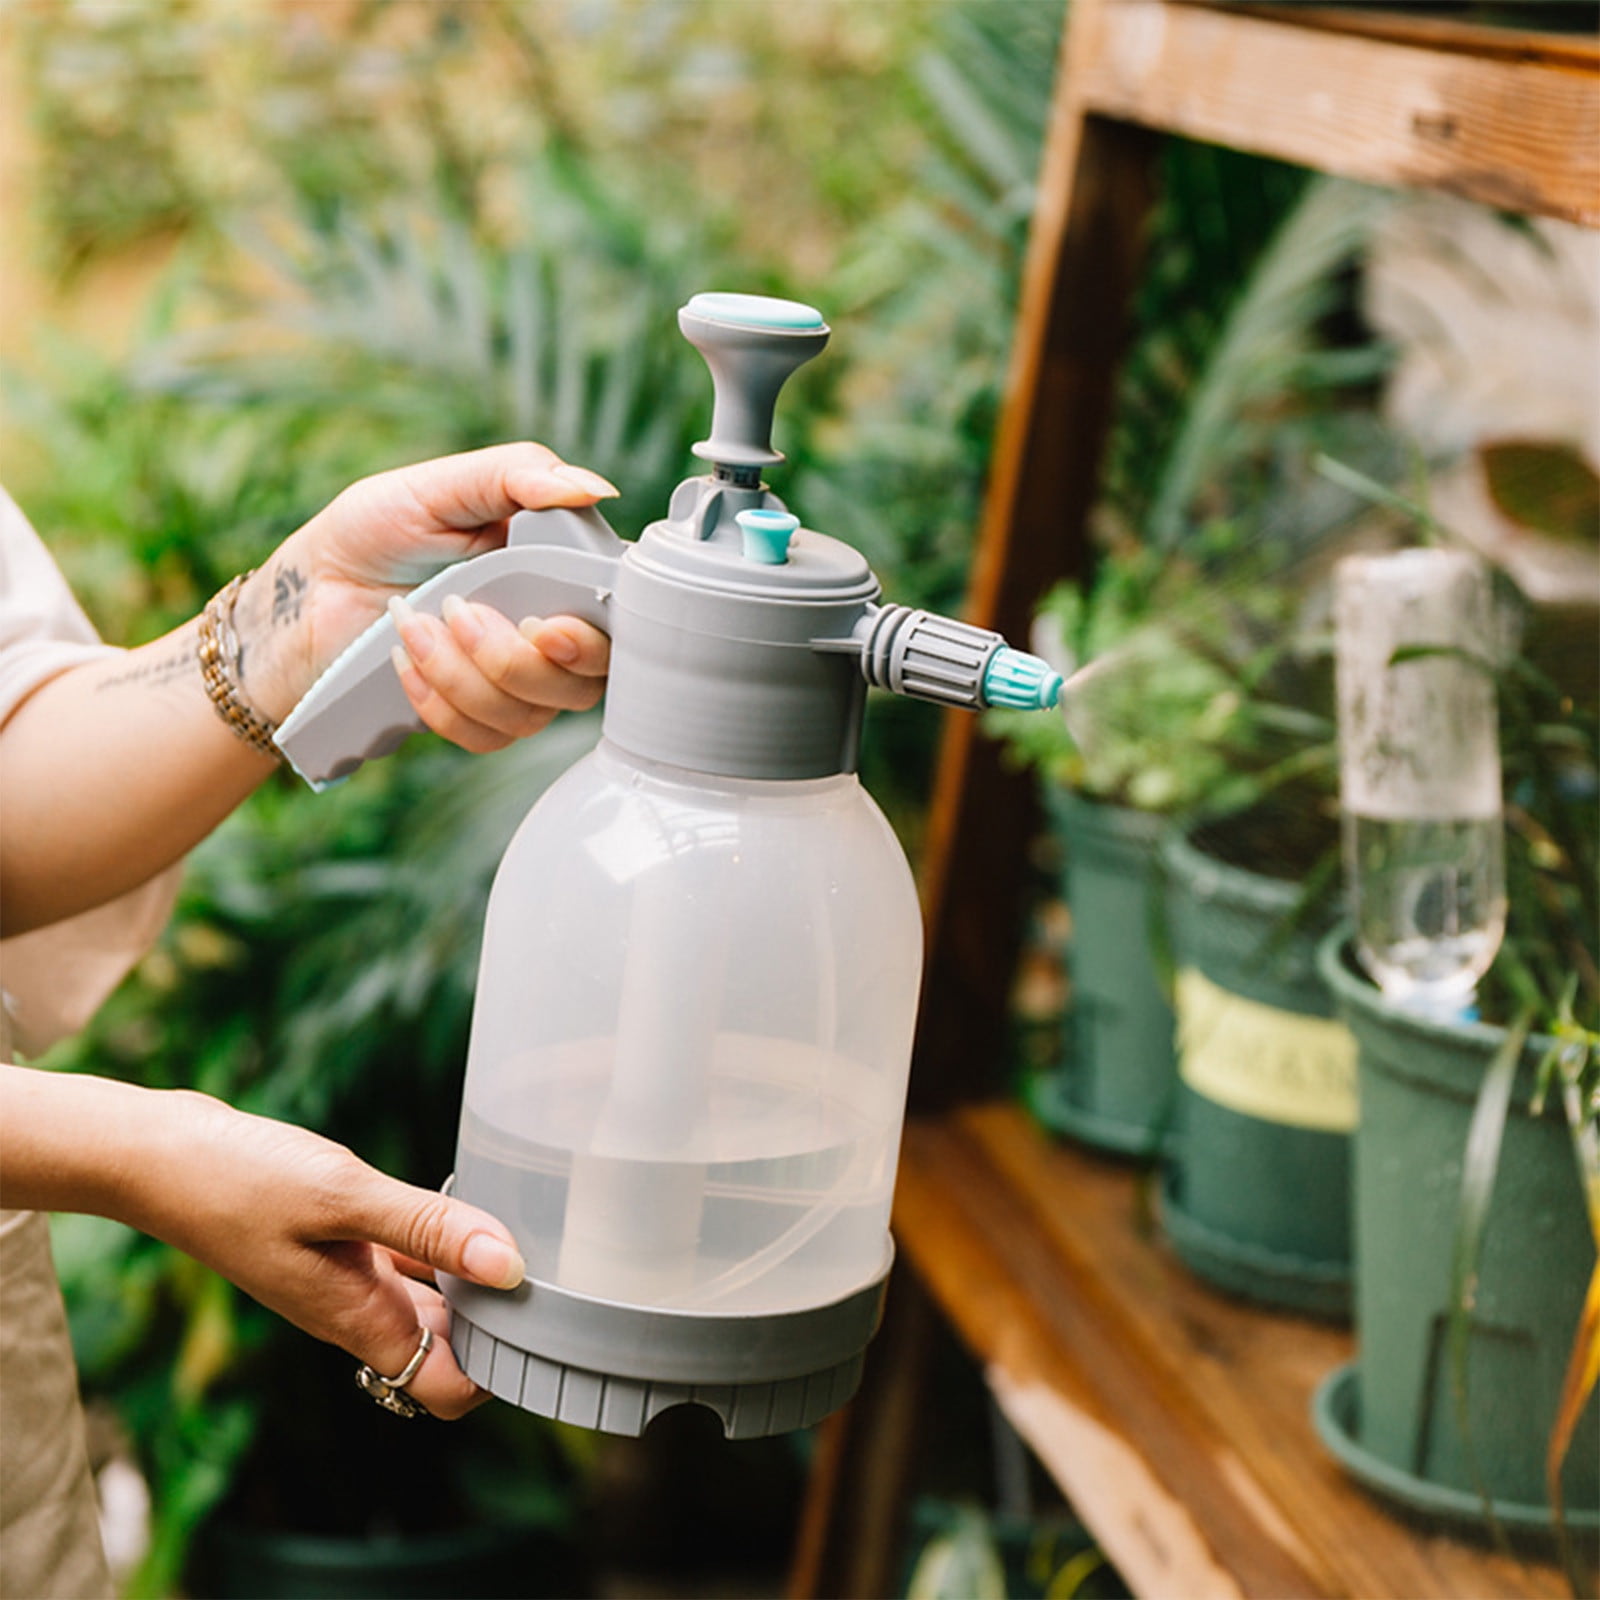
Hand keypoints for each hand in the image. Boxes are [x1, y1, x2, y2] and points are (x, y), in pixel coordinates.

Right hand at [138, 1092, 525, 1419]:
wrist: (160, 1154)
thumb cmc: (238, 1178)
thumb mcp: (341, 1196)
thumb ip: (426, 1228)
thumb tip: (509, 1265)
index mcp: (359, 1319)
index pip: (447, 1387)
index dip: (499, 1367)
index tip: (541, 1312)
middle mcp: (359, 1310)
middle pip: (451, 1351)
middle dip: (502, 1323)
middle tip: (552, 1263)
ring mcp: (349, 1278)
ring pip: (434, 1303)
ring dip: (478, 1280)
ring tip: (528, 1228)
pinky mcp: (342, 1243)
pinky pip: (409, 1260)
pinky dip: (443, 1242)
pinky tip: (469, 1201)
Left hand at [242, 442, 615, 748]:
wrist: (311, 593)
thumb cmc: (374, 532)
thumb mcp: (441, 486)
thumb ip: (518, 476)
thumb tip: (594, 490)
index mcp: (558, 573)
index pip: (618, 621)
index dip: (591, 637)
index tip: (544, 628)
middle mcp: (552, 633)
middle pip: (584, 682)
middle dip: (514, 661)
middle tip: (458, 612)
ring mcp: (521, 682)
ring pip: (533, 715)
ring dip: (462, 675)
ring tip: (413, 623)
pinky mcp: (482, 718)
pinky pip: (489, 738)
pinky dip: (440, 704)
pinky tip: (406, 662)